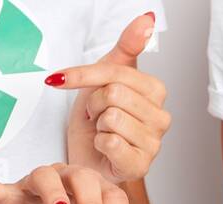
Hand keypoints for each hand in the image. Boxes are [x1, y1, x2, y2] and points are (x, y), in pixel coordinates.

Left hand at [45, 13, 169, 182]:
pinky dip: (99, 144)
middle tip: (95, 115)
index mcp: (156, 91)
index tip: (61, 79)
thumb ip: (128, 46)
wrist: (89, 158)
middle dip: (93, 105)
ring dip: (96, 125)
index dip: (83, 77)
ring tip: (101, 131)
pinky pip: (111, 142)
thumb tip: (147, 19)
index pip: (116, 74)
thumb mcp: (106, 76)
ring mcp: (154, 143)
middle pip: (113, 95)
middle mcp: (161, 117)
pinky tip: (105, 149)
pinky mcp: (141, 165)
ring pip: (112, 118)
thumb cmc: (97, 120)